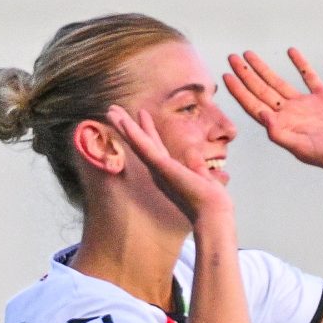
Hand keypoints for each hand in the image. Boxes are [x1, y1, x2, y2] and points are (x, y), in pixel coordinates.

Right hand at [108, 105, 231, 226]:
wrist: (212, 213)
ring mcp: (158, 169)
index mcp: (168, 172)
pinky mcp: (161, 167)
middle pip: (140, 143)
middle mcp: (158, 171)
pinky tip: (125, 122)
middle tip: (112, 110)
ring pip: (138, 143)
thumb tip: (195, 158)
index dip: (147, 129)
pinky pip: (145, 148)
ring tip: (111, 110)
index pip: (155, 146)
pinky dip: (134, 134)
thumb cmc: (210, 201)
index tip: (141, 113)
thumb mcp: (202, 176)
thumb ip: (196, 166)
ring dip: (124, 126)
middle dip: (127, 125)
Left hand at [224, 49, 322, 177]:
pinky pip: (308, 76)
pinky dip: (300, 64)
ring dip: (263, 68)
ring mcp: (306, 105)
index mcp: (282, 127)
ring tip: (249, 54)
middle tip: (232, 57)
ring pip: (279, 82)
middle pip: (261, 91)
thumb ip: (280, 134)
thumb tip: (261, 114)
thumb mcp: (303, 148)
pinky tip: (291, 51)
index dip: (239, 91)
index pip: (254, 106)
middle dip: (246, 74)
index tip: (226, 75)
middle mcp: (290, 115)